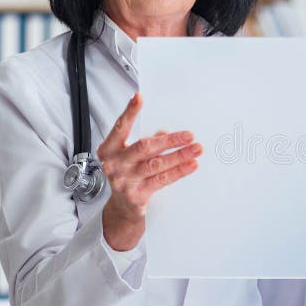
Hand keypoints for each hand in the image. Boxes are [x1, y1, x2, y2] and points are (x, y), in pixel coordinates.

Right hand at [97, 93, 202, 250]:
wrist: (122, 208)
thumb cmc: (128, 175)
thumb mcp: (132, 156)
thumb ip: (147, 143)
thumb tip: (166, 134)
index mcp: (110, 150)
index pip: (120, 127)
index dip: (129, 112)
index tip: (139, 98)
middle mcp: (114, 164)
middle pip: (145, 147)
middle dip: (170, 140)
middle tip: (189, 135)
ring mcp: (124, 180)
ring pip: (157, 164)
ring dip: (180, 155)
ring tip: (196, 149)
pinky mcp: (137, 194)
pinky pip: (162, 180)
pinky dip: (179, 171)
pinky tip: (191, 165)